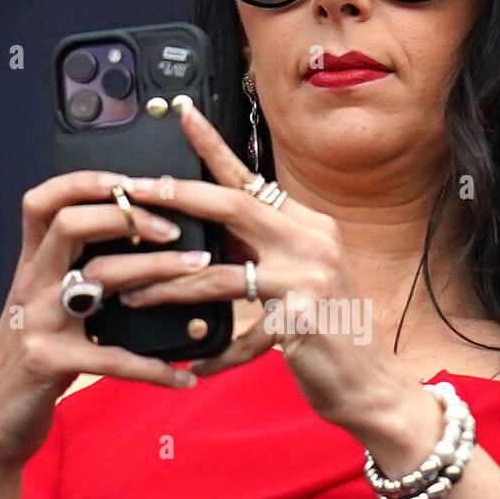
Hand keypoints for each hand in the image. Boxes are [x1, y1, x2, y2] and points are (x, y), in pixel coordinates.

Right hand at [0, 169, 219, 474]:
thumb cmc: (34, 356)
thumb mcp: (46, 307)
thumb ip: (75, 275)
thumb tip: (137, 245)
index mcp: (33, 266)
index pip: (43, 202)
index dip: (84, 181)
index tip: (131, 180)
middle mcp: (32, 284)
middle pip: (71, 224)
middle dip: (127, 217)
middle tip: (174, 229)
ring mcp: (38, 322)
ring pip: (99, 278)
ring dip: (156, 270)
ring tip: (200, 271)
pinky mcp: (49, 362)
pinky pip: (111, 358)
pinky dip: (153, 368)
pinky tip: (183, 379)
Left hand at [116, 103, 415, 436]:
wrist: (369, 384)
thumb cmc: (327, 334)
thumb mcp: (297, 279)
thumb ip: (261, 251)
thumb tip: (207, 234)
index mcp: (308, 226)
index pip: (252, 179)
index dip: (214, 146)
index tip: (182, 113)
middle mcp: (313, 242)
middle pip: (232, 207)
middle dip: (175, 198)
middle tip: (130, 194)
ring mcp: (310, 279)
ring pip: (220, 275)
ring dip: (168, 286)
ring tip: (130, 295)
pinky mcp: (302, 321)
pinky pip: (240, 336)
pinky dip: (215, 352)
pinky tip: (196, 363)